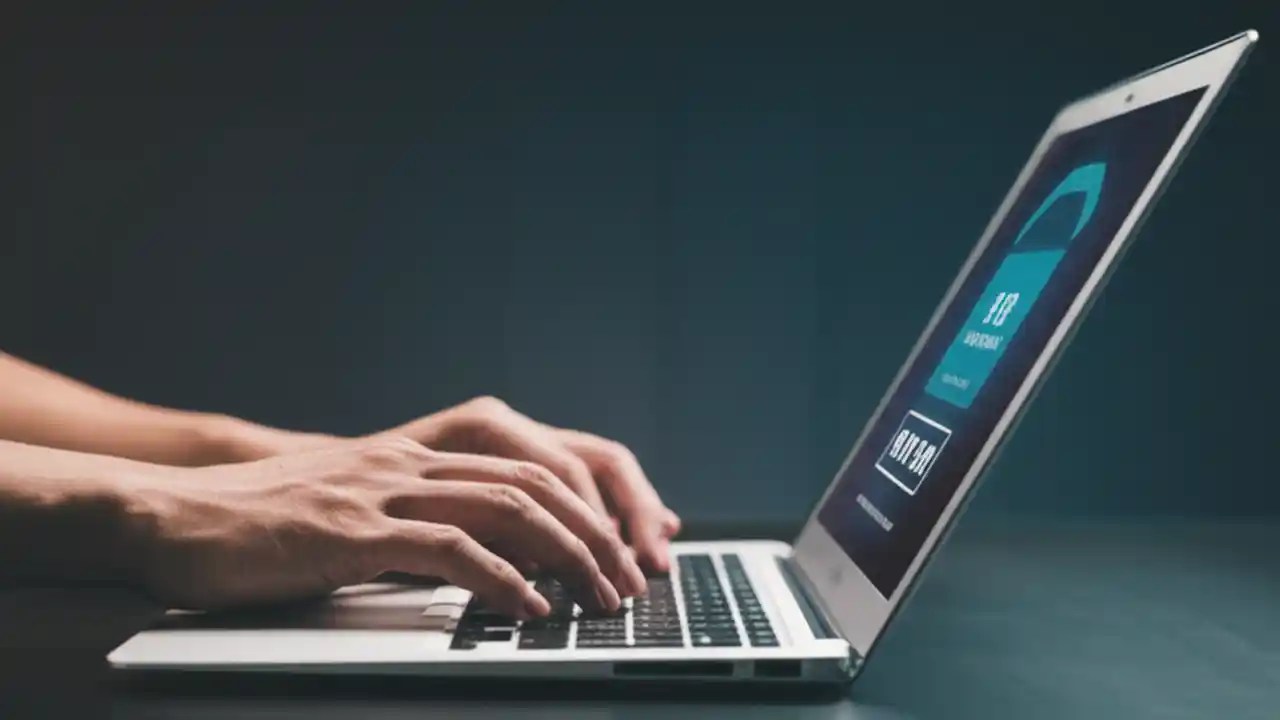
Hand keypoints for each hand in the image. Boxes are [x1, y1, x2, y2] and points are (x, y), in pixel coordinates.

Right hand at [123, 437, 644, 614]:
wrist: (176, 516)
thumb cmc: (265, 526)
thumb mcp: (355, 513)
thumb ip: (420, 522)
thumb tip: (495, 562)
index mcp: (416, 456)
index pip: (530, 461)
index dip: (588, 500)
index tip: (623, 544)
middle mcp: (409, 462)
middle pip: (535, 480)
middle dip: (597, 531)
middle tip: (630, 580)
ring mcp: (383, 491)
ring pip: (507, 506)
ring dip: (568, 556)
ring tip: (600, 598)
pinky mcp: (353, 532)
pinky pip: (450, 549)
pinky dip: (502, 580)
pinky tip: (530, 609)